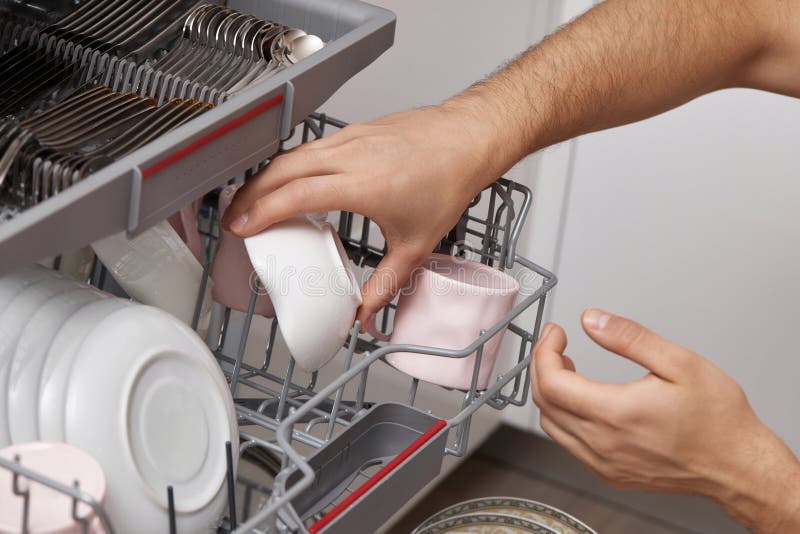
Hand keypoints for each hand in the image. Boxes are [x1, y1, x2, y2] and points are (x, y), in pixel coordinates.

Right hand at [222, 106, 507, 326]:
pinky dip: (290, 163)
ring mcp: (351, 138)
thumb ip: (386, 283)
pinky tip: (290, 179)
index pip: (295, 195)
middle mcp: (351, 155)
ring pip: (294, 154)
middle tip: (235, 217)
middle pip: (282, 170)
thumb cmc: (448, 180)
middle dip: (250, 194)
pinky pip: (312, 145)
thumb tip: (365, 311)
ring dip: (267, 176)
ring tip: (253, 200)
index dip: (262, 212)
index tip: (242, 227)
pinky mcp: (356, 130)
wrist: (469, 138)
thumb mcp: (416, 244)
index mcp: (362, 185)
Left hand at [531, 309, 799, 532]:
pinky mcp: (610, 474)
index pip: (552, 383)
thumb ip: (629, 338)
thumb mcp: (679, 363)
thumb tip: (592, 320)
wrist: (738, 466)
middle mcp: (603, 444)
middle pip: (544, 403)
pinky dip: (563, 417)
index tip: (555, 333)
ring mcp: (604, 464)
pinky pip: (569, 444)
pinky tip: (580, 399)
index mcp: (616, 415)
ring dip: (550, 392)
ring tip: (566, 366)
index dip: (544, 352)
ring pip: (552, 426)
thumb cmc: (718, 420)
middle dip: (543, 366)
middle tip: (556, 343)